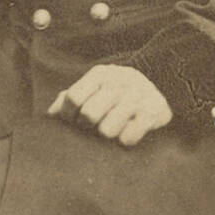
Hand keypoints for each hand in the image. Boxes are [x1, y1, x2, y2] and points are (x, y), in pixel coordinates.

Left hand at [47, 64, 171, 146]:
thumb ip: (70, 97)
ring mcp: (137, 95)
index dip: (69, 116)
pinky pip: (129, 138)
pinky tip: (129, 132)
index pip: (73, 99)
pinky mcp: (153, 111)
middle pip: (89, 115)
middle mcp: (118, 81)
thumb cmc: (118, 92)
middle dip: (88, 127)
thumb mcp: (95, 87)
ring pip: (107, 130)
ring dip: (108, 134)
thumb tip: (51, 114)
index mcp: (100, 74)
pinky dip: (126, 140)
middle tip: (95, 127)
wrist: (163, 84)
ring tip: (113, 129)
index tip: (74, 122)